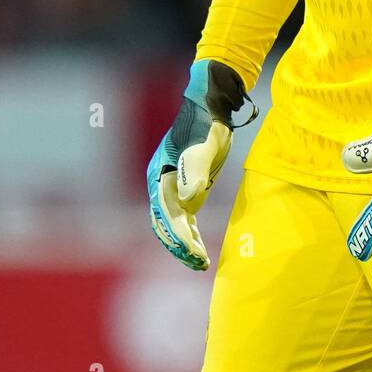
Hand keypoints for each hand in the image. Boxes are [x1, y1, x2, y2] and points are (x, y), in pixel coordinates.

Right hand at [147, 58, 247, 269]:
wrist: (211, 107)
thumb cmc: (207, 125)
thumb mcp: (206, 145)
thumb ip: (196, 170)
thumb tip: (188, 201)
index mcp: (160, 175)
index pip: (166, 212)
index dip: (178, 234)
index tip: (193, 250)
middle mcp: (160, 184)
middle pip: (165, 223)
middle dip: (179, 245)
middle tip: (198, 263)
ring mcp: (171, 188)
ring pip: (172, 224)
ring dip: (183, 245)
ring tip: (199, 264)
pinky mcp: (185, 190)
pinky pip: (183, 219)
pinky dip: (189, 235)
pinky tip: (199, 251)